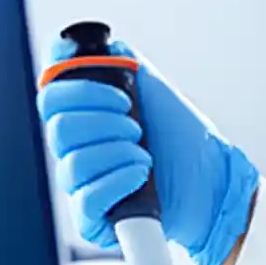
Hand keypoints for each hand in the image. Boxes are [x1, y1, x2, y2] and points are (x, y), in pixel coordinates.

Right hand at [38, 38, 259, 264]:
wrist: (214, 182)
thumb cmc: (185, 140)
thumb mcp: (154, 89)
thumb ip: (123, 64)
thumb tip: (97, 44)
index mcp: (83, 118)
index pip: (51, 97)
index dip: (80, 90)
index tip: (122, 94)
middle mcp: (75, 151)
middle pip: (58, 128)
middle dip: (104, 121)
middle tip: (137, 125)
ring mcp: (82, 187)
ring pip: (73, 163)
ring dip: (117, 151)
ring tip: (145, 153)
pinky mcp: (94, 220)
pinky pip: (86, 200)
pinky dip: (118, 180)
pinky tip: (141, 174)